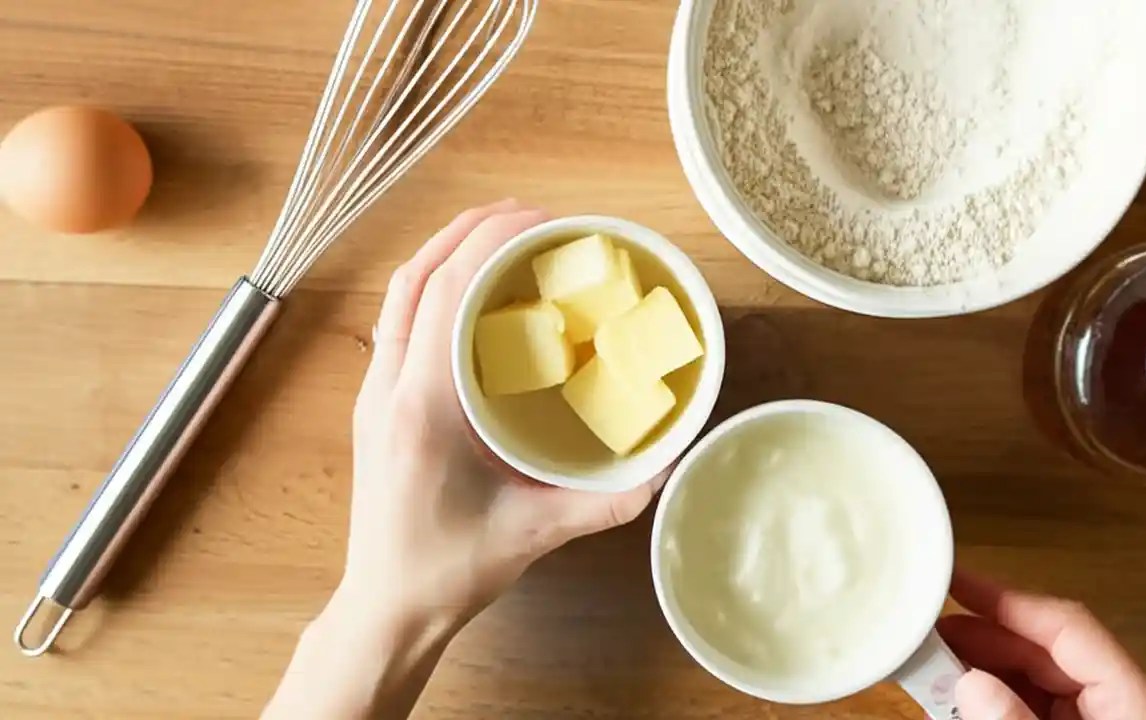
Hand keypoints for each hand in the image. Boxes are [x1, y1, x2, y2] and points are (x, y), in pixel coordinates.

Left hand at [265, 201, 665, 719]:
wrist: (387, 605)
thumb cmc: (451, 570)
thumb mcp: (538, 533)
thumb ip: (608, 500)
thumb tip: (668, 465)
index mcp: (422, 405)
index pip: (447, 293)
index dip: (491, 242)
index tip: (541, 221)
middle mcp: (388, 385)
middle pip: (417, 275)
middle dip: (471, 230)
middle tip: (532, 216)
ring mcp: (373, 390)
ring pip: (400, 292)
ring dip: (446, 251)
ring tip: (501, 235)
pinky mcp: (374, 401)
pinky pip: (398, 319)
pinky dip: (433, 285)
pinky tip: (473, 293)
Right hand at [938, 570, 1145, 719]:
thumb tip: (969, 684)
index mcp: (1137, 697)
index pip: (1066, 624)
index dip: (1006, 598)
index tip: (954, 580)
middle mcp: (1123, 699)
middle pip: (1046, 650)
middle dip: (983, 639)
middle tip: (925, 632)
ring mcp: (1107, 717)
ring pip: (1036, 678)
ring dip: (984, 671)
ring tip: (931, 667)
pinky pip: (1038, 705)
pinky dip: (1001, 699)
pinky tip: (961, 700)